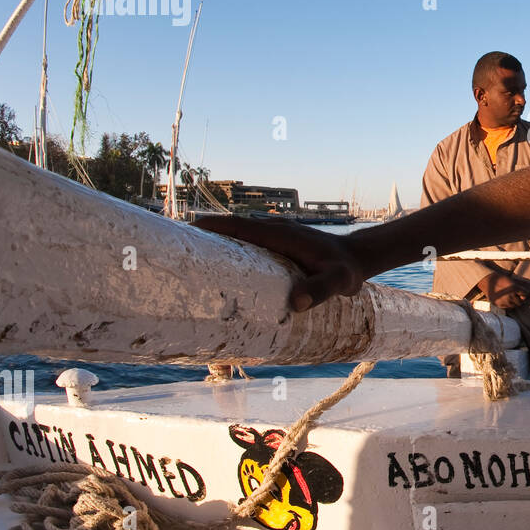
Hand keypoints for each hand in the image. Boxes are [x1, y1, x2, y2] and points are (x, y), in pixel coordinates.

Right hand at [193, 216, 364, 311]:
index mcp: (279, 235)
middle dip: (201, 238)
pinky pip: (245, 245)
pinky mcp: (275, 247)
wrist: (358, 259)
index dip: (210, 228)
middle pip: (229, 229)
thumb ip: (319, 290)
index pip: (238, 227)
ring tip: (182, 264)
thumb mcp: (337, 281)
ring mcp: (273, 237)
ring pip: (235, 237)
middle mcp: (273, 231)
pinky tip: (216, 272)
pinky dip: (227, 252)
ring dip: (212, 246)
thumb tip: (295, 303)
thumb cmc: (346, 270)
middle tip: (171, 253)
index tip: (182, 235)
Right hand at [479, 269, 529, 309]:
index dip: (523, 295)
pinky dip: (506, 305)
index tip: (521, 295)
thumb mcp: (511, 281)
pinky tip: (504, 300)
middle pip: (519, 303)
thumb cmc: (501, 279)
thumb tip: (524, 297)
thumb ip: (518, 289)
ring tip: (509, 298)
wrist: (488, 281)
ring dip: (513, 303)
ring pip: (513, 306)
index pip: (524, 295)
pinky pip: (506, 308)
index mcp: (514, 288)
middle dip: (518, 300)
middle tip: (515, 297)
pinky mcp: (499, 304)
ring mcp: (504, 301)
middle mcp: (510, 296)